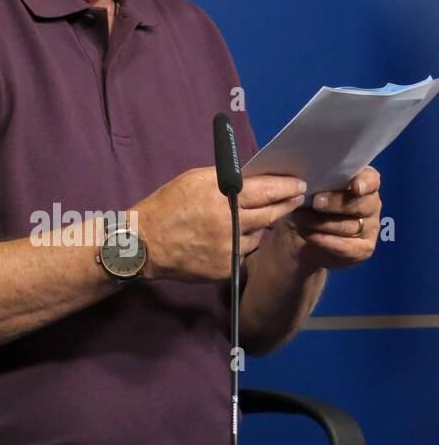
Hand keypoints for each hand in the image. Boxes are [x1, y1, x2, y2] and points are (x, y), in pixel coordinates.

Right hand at [135, 167, 305, 281]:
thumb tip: (254, 178)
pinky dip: (242, 243)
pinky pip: (245, 251)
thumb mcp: (192, 181)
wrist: (145, 244)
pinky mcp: (227, 266)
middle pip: (272, 213)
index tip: (299, 184)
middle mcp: (229, 222)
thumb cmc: (167, 206)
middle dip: (286, 204)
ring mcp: (230, 247)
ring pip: (261, 234)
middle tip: (295, 197)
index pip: (266, 189)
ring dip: (260, 226)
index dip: (287, 186)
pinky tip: (226, 238)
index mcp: (220, 196)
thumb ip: (224, 178)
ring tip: (246, 219)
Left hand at [277, 167, 381, 271]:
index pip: (371, 179)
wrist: (297, 239)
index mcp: (361, 183)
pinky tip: (308, 234)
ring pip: (350, 225)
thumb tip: (302, 179)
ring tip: (299, 218)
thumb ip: (312, 181)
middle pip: (360, 203)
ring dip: (322, 222)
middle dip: (336, 202)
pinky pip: (345, 246)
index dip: (366, 182)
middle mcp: (370, 204)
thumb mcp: (306, 190)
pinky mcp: (362, 249)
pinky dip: (324, 240)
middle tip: (315, 202)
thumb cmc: (304, 205)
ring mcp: (369, 228)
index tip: (355, 186)